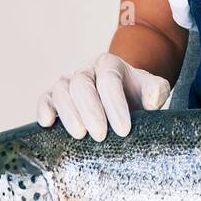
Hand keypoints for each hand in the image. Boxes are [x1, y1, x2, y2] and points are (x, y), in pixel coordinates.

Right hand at [36, 52, 171, 139]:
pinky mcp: (54, 97)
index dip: (115, 105)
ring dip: (69, 113)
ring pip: (61, 90)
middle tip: (100, 136)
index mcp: (110, 64)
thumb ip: (157, 90)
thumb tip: (151, 99)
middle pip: (82, 84)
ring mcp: (68, 82)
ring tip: (80, 135)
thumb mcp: (153, 90)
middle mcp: (86, 70)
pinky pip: (45, 98)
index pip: (109, 80)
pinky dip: (44, 109)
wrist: (123, 97)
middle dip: (91, 111)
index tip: (123, 130)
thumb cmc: (136, 95)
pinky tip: (48, 123)